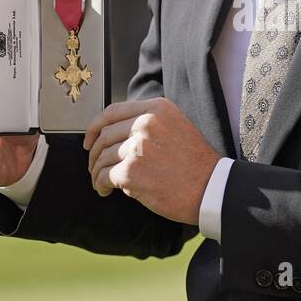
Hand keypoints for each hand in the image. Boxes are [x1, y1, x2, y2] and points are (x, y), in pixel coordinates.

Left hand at [83, 97, 220, 224]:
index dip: (94, 127)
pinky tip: (105, 191)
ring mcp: (138, 147)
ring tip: (101, 182)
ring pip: (102, 157)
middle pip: (104, 135)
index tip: (89, 140)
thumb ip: (148, 124)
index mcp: (157, 109)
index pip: (113, 111)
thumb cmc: (195, 164)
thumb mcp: (176, 127)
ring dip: (97, 171)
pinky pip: (104, 176)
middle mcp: (146, 124)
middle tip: (95, 166)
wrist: (211, 188)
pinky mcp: (132, 172)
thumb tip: (113, 135)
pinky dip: (100, 185)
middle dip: (95, 154)